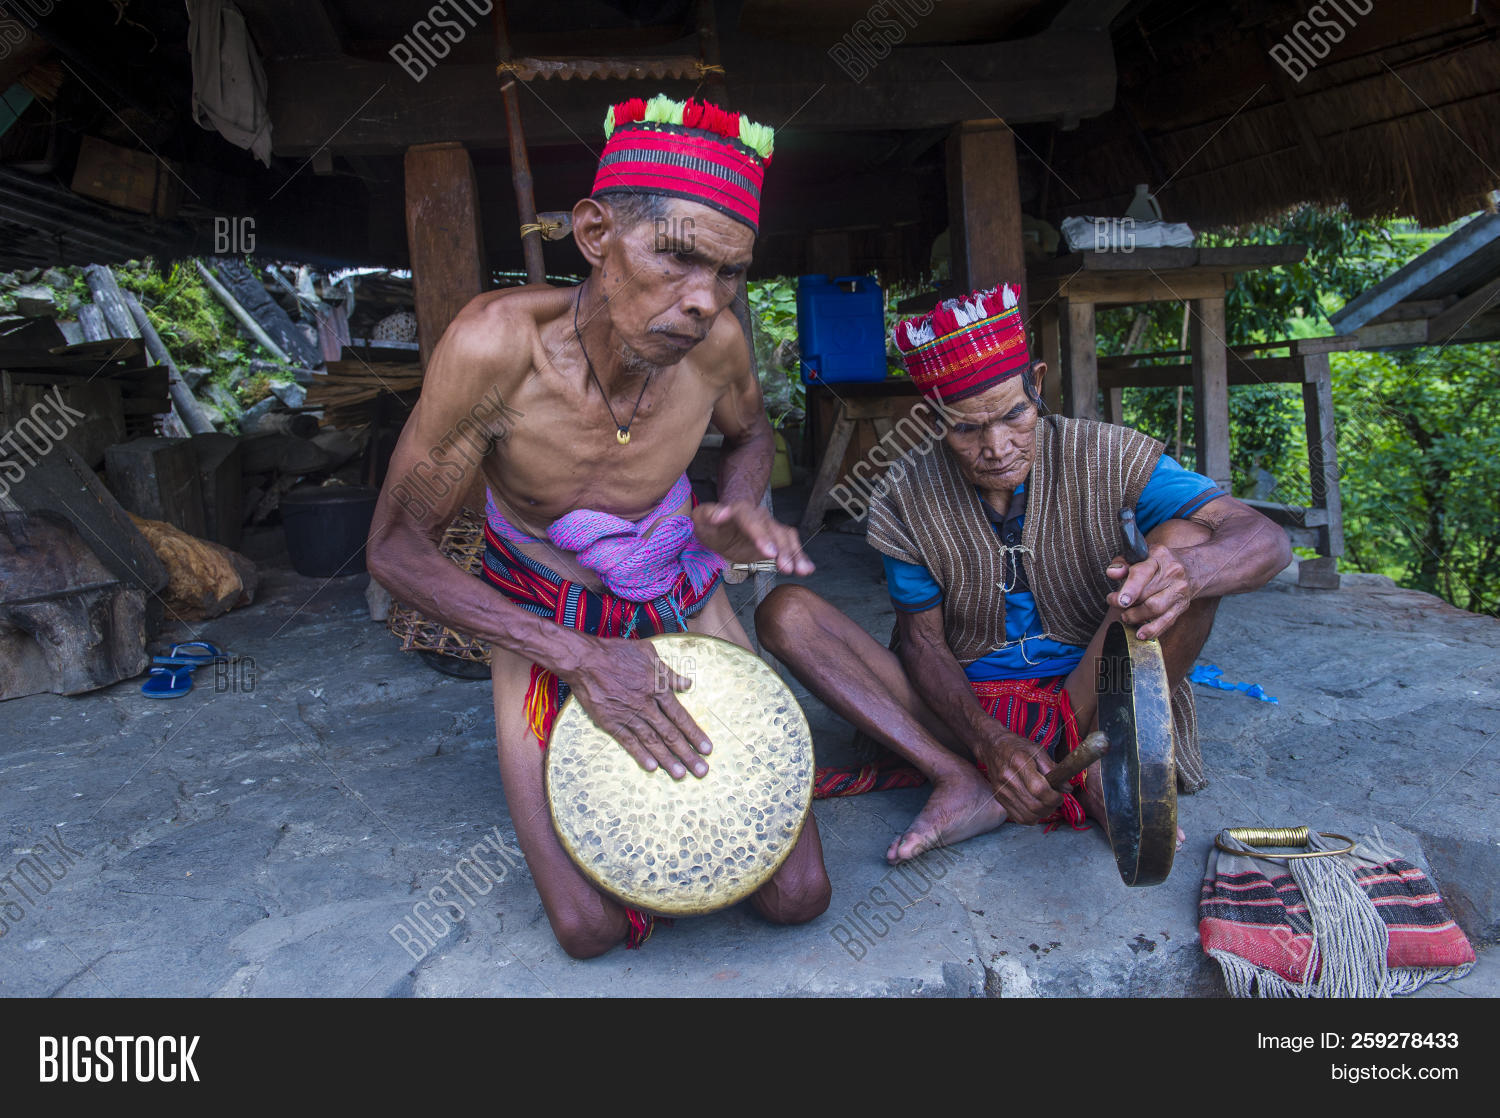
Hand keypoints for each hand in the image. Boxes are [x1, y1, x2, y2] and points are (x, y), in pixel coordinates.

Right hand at [561, 638, 711, 779]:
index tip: (707, 749)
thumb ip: (668, 673)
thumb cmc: (617, 652)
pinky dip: (640, 755)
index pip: (681, 716)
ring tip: (680, 775)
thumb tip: (687, 684)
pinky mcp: (611, 722)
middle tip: (701, 771)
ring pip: (652, 741)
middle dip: (687, 754)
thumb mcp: (648, 654)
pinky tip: (652, 767)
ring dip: (667, 760)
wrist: (585, 660)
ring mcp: (628, 715)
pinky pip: (629, 741)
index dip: (695, 734)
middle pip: (670, 734)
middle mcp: (646, 705)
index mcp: (658, 687)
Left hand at [691, 500, 813, 575]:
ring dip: (794, 554)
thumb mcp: (702, 519)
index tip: (769, 552)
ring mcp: (770, 528)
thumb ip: (709, 515)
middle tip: (786, 567)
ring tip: (801, 570)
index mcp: (740, 510)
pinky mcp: (776, 541)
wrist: (721, 529)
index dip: (761, 536)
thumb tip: (721, 513)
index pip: (751, 520)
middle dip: (781, 549)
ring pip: (786, 538)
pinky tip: (807, 569)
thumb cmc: (710, 525)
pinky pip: (791, 546)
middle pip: (773, 531)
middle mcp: (759, 517)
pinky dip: (800, 557)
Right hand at [971, 725, 1061, 825]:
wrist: (993, 747)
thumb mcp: (1038, 751)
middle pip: (1034, 806)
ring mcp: (1002, 790)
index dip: (1054, 797)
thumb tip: (1067, 788)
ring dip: (1042, 814)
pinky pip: (1018, 818)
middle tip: (1055, 800)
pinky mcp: (999, 798)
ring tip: (1046, 805)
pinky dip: (1031, 818)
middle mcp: (1008, 779)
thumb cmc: (1018, 747)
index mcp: (1020, 763)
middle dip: (1051, 807)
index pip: (1040, 789)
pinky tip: (1035, 809)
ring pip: (1027, 816)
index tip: (1059, 795)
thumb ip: (1053, 769)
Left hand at [1106, 544, 1194, 639]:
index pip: (1142, 573)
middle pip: (1147, 594)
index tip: (1117, 600)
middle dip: (1125, 604)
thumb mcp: (1141, 555)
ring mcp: (1179, 591)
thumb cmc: (1159, 562)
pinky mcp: (1182, 606)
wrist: (1192, 568)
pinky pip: (1167, 621)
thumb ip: (1123, 563)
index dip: (1129, 588)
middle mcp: (1173, 574)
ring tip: (1125, 616)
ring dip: (1136, 616)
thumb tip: (1112, 573)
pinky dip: (1152, 630)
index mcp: (1159, 557)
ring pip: (1156, 609)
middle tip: (1114, 603)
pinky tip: (1140, 633)